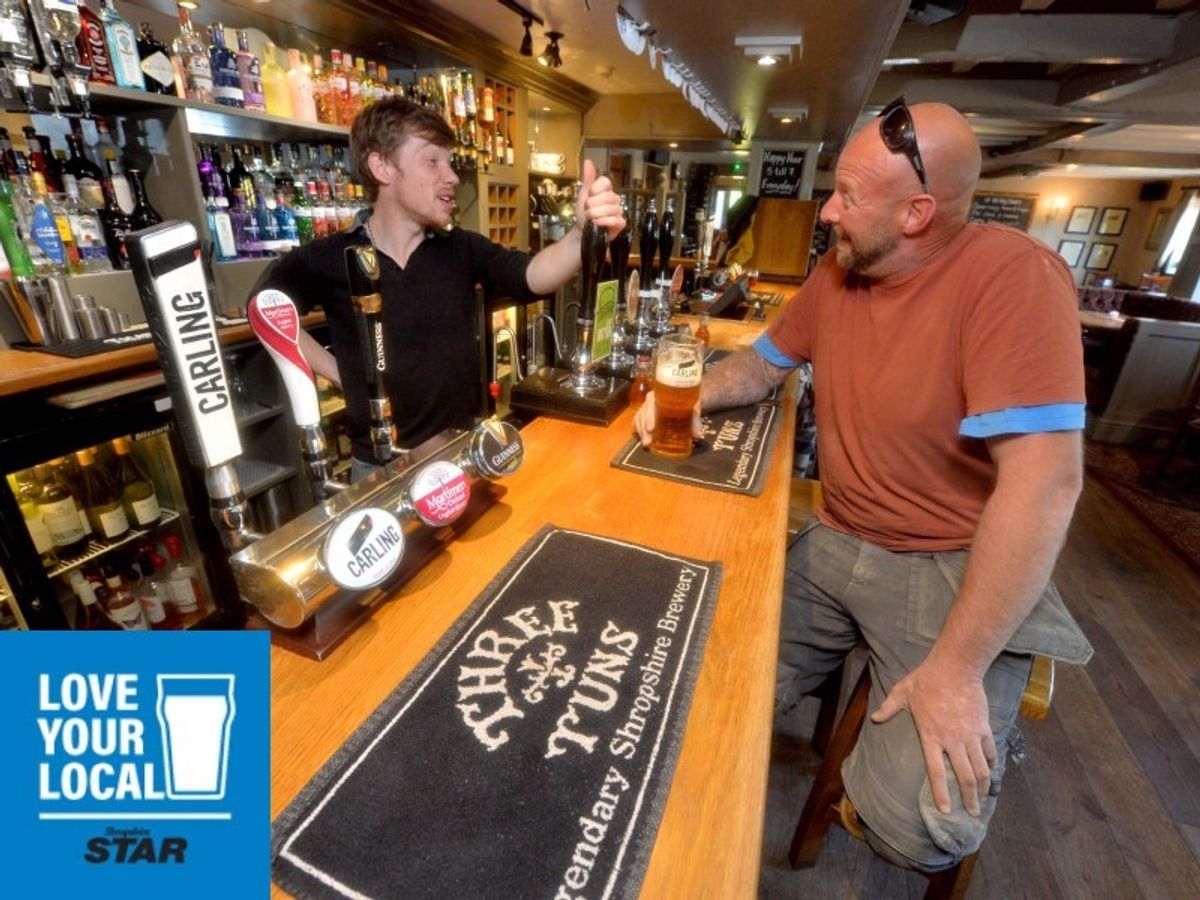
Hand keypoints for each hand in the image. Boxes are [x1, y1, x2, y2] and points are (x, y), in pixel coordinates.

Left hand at [575, 159, 625, 239]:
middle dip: (592, 205)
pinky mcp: (620, 224)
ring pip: (609, 209)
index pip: (605, 182)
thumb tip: (588, 160)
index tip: (588, 196)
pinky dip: (603, 221)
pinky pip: (614, 220)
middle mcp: (615, 199)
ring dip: (595, 214)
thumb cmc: (584, 213)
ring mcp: (619, 212)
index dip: (594, 190)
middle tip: (587, 210)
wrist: (582, 232)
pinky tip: (596, 223)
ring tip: (590, 219)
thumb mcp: (583, 194)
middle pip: (606, 196)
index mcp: (607, 190)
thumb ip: (587, 178)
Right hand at [632, 391, 702, 446]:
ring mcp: (647, 407)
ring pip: (639, 418)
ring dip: (641, 432)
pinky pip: (638, 422)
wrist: (688, 397)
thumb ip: (695, 419)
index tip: (651, 429)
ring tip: (646, 445)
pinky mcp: (646, 415)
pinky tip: (641, 439)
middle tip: (648, 442)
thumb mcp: (694, 406)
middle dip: (644, 428)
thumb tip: (697, 435)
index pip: (651, 402)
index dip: (649, 416)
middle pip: (643, 412)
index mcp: (661, 393)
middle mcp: (651, 400)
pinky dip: (638, 430)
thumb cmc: (689, 400)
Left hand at [871, 657, 995, 816]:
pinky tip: (991, 771)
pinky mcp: (983, 727)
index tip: (945, 810)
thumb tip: (874, 718)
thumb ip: (888, 708)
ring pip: (981, 768)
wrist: (955, 668)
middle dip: (969, 798)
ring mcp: (970, 735)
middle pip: (965, 777)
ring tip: (983, 799)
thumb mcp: (902, 693)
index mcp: (931, 736)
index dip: (941, 793)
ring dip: (983, 787)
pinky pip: (990, 751)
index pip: (937, 772)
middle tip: (971, 812)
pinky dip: (991, 763)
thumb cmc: (926, 680)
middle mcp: (952, 741)